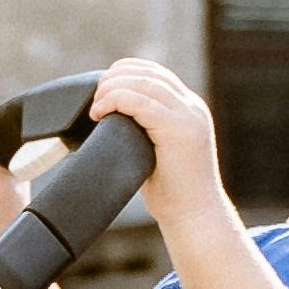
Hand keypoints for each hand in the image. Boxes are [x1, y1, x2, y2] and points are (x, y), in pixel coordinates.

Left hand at [88, 55, 232, 233]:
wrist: (193, 217)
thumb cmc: (171, 193)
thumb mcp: (155, 152)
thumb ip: (142, 130)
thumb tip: (108, 119)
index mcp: (189, 110)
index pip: (157, 74)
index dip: (127, 71)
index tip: (103, 86)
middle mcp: (192, 108)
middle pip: (150, 72)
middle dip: (116, 77)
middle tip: (94, 94)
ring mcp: (188, 117)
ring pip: (145, 83)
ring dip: (113, 88)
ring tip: (95, 105)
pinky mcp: (178, 130)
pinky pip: (141, 102)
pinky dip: (116, 101)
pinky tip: (100, 114)